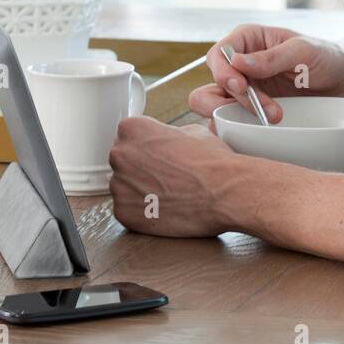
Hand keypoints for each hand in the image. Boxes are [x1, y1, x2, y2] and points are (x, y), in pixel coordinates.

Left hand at [109, 116, 243, 236]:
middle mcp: (120, 155)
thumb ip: (166, 133)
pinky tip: (163, 208)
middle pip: (122, 161)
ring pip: (123, 187)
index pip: (127, 135)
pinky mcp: (124, 213)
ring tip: (167, 194)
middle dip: (139, 168)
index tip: (156, 156)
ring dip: (139, 190)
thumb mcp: (190, 131)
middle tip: (165, 176)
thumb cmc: (212, 163)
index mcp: (132, 129)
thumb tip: (164, 140)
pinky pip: (127, 210)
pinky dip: (142, 212)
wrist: (224, 193)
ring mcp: (119, 186)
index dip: (145, 146)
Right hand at [188, 24, 343, 125]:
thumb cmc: (325, 57)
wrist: (343, 82)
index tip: (241, 86)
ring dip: (238, 115)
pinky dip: (238, 126)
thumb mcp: (303, 51)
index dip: (223, 72)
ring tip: (274, 117)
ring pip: (217, 104)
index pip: (218, 54)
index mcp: (247, 39)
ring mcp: (244, 87)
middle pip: (214, 82)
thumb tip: (238, 63)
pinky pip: (231, 119)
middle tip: (262, 108)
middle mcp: (240, 63)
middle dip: (233, 98)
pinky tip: (259, 129)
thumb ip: (271, 57)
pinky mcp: (250, 108)